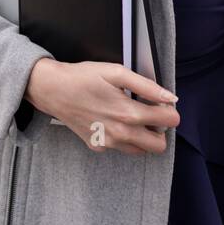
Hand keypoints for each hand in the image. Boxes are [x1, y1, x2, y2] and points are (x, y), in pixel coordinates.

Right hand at [26, 58, 179, 154]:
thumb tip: (170, 97)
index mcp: (128, 113)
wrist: (53, 90)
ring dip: (143, 136)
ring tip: (132, 117)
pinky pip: (120, 148)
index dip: (170, 110)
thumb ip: (147, 86)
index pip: (169, 121)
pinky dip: (123, 138)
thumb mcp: (117, 73)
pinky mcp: (98, 146)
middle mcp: (120, 134)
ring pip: (141, 150)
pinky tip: (112, 120)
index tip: (162, 104)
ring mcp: (108, 143)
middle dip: (160, 130)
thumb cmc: (83, 78)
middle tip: (150, 113)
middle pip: (159, 146)